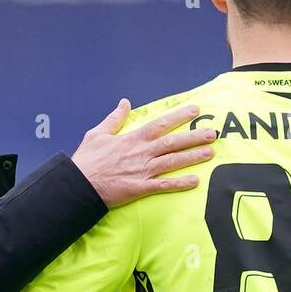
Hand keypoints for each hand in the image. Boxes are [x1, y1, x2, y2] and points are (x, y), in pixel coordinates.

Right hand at [71, 100, 215, 207]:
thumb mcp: (97, 134)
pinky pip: (164, 185)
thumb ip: (114, 119)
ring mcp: (143, 171)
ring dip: (193, 157)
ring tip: (210, 152)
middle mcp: (142, 153)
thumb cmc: (86, 160)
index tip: (195, 111)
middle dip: (194, 137)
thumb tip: (125, 103)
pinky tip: (195, 181)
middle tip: (212, 133)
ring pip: (173, 161)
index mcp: (133, 138)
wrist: (78, 185)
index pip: (160, 124)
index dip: (179, 116)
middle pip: (173, 142)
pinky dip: (180, 183)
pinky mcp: (140, 188)